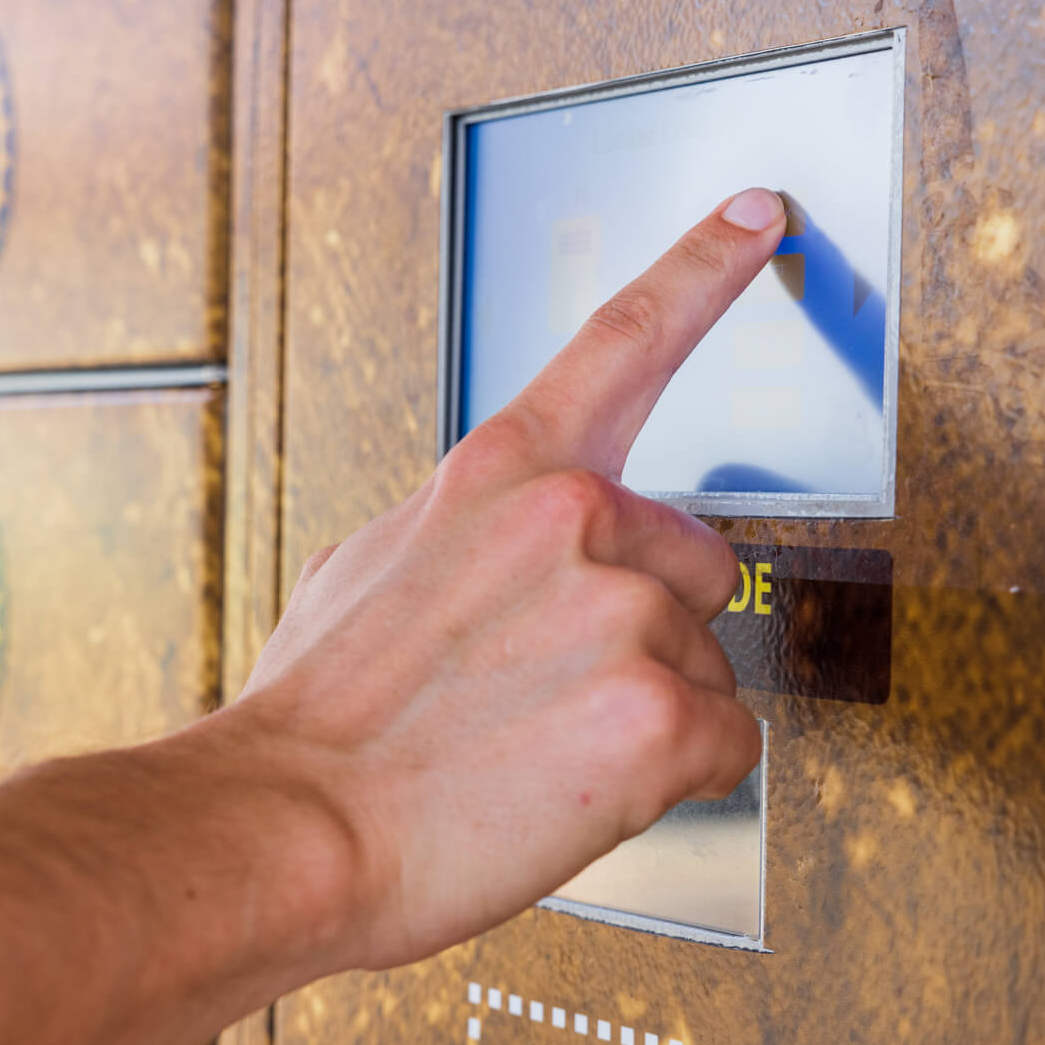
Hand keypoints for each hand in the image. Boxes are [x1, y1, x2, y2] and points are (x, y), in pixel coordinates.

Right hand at [235, 187, 784, 972]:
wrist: (287, 830)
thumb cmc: (316, 721)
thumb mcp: (361, 567)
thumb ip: (458, 529)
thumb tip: (485, 556)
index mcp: (503, 471)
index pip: (624, 340)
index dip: (703, 269)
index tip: (757, 214)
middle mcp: (576, 519)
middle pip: (700, 563)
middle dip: (649, 626)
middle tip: (548, 688)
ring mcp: (625, 613)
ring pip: (709, 664)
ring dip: (647, 712)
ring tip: (538, 748)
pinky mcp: (660, 715)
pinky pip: (729, 744)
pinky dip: (673, 779)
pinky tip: (580, 788)